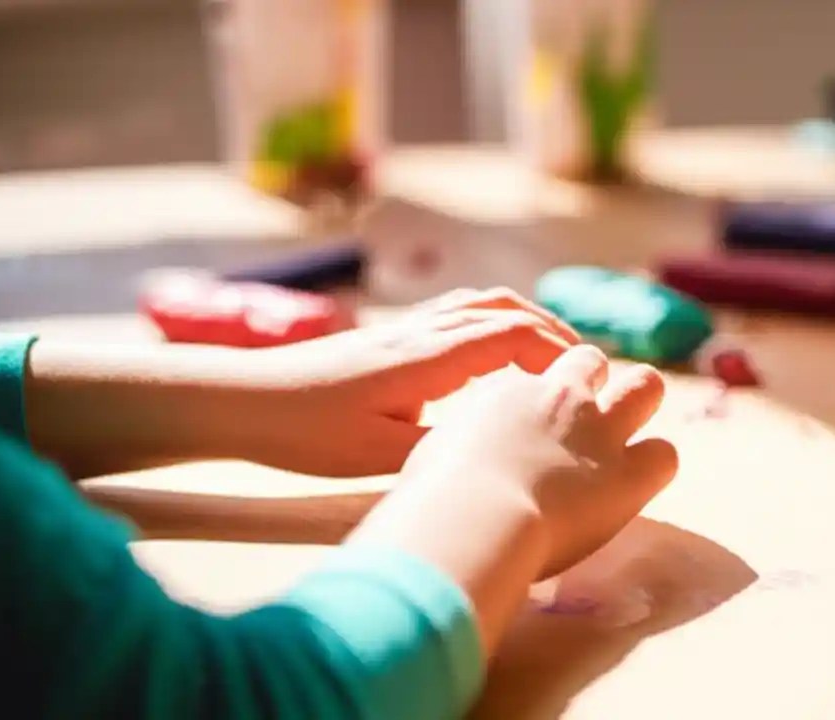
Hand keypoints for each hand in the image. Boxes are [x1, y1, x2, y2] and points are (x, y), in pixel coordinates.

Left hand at [246, 287, 581, 476]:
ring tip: (551, 358)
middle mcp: (423, 331)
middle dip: (554, 333)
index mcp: (430, 356)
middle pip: (505, 308)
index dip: (559, 353)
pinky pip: (458, 314)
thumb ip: (448, 446)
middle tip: (584, 368)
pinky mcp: (392, 336)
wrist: (247, 402)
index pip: (514, 334)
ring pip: (481, 305)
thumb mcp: (382, 455)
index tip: (586, 383)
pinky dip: (493, 324)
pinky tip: (492, 358)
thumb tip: (503, 445)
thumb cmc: (308, 432)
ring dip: (525, 322)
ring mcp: (406, 328)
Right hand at [351, 345, 677, 653]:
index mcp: (507, 393)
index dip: (542, 390)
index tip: (536, 416)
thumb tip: (453, 461)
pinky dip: (654, 466)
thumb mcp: (432, 453)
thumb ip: (455, 446)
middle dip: (595, 380)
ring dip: (639, 403)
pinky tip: (635, 486)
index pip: (536, 372)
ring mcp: (599, 430)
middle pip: (591, 361)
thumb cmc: (434, 497)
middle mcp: (558, 398)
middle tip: (586, 420)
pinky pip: (664, 454)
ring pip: (645, 385)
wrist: (472, 518)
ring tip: (626, 438)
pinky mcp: (628, 473)